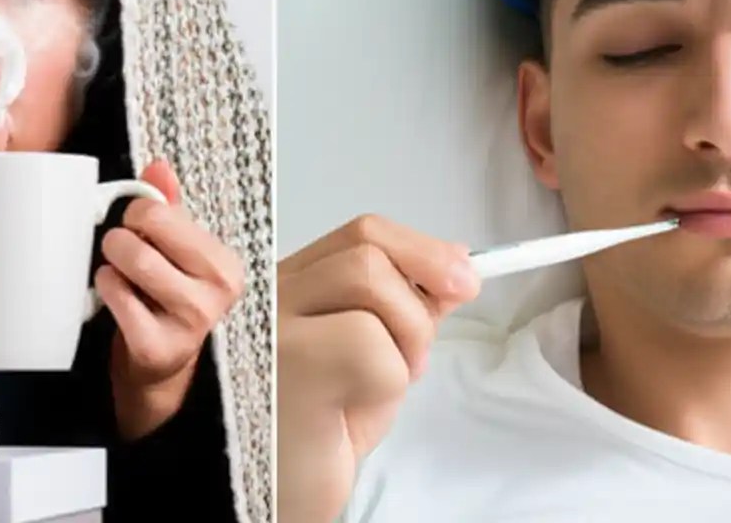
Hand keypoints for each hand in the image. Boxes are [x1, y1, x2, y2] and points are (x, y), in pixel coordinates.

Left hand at [97, 160, 245, 439]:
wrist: (160, 368)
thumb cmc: (165, 300)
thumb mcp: (176, 253)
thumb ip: (168, 209)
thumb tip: (158, 167)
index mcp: (226, 264)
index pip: (164, 212)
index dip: (138, 215)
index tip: (136, 229)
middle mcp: (219, 292)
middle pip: (146, 231)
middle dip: (121, 235)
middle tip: (119, 249)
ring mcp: (191, 322)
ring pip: (132, 262)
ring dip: (110, 262)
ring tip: (115, 271)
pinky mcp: (157, 347)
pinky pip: (117, 297)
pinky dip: (105, 289)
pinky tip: (111, 295)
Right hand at [276, 215, 479, 522]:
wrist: (265, 496)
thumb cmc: (310, 438)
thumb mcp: (368, 363)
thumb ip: (401, 312)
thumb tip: (457, 268)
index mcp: (290, 288)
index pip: (361, 234)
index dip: (421, 249)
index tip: (464, 273)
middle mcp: (272, 294)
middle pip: (368, 248)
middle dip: (423, 287)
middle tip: (425, 346)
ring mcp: (273, 321)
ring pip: (372, 283)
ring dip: (404, 338)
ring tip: (378, 388)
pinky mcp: (285, 358)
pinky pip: (369, 343)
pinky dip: (386, 382)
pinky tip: (350, 414)